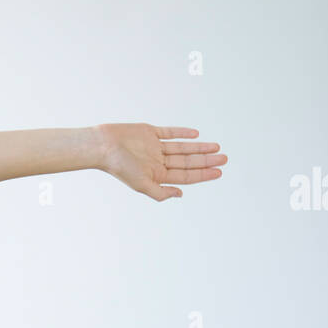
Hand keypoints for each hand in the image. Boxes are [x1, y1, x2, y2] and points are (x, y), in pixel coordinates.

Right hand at [94, 122, 226, 200]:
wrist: (103, 146)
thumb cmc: (119, 167)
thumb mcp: (142, 185)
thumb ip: (160, 192)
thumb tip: (180, 195)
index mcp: (156, 175)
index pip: (186, 176)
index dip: (203, 174)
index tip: (219, 172)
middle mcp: (157, 162)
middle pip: (187, 161)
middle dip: (206, 160)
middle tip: (225, 159)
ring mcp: (154, 147)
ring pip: (182, 147)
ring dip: (199, 147)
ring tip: (216, 147)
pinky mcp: (149, 132)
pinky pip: (169, 133)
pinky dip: (182, 133)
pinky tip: (196, 135)